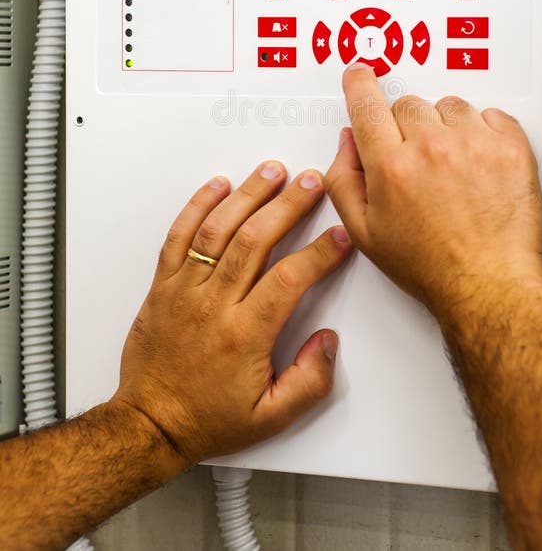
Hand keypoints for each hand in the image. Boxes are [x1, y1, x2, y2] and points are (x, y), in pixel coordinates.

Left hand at [113, 162, 352, 465]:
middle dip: (289, 205)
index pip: (289, 279)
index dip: (319, 253)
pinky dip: (197, 206)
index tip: (339, 236)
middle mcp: (214, 305)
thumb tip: (328, 341)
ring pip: (218, 229)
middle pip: (255, 239)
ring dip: (248, 195)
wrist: (150, 423)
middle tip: (311, 182)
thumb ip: (310, 381)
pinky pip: (179, 236)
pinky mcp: (164, 285)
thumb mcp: (272, 418)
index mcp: (244, 335)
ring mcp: (185, 290)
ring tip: (272, 171)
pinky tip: (218, 186)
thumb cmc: (208, 418)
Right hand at [326, 64, 541, 324]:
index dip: (360, 84)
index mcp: (392, 166)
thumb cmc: (432, 266)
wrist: (488, 287)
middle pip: (409, 104)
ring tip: (452, 166)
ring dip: (447, 127)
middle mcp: (432, 148)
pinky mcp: (510, 148)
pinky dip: (484, 131)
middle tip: (419, 160)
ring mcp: (474, 145)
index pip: (368, 105)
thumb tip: (348, 143)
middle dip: (407, 126)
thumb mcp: (365, 233)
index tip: (360, 74)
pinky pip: (492, 115)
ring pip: (450, 106)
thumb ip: (344, 180)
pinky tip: (479, 161)